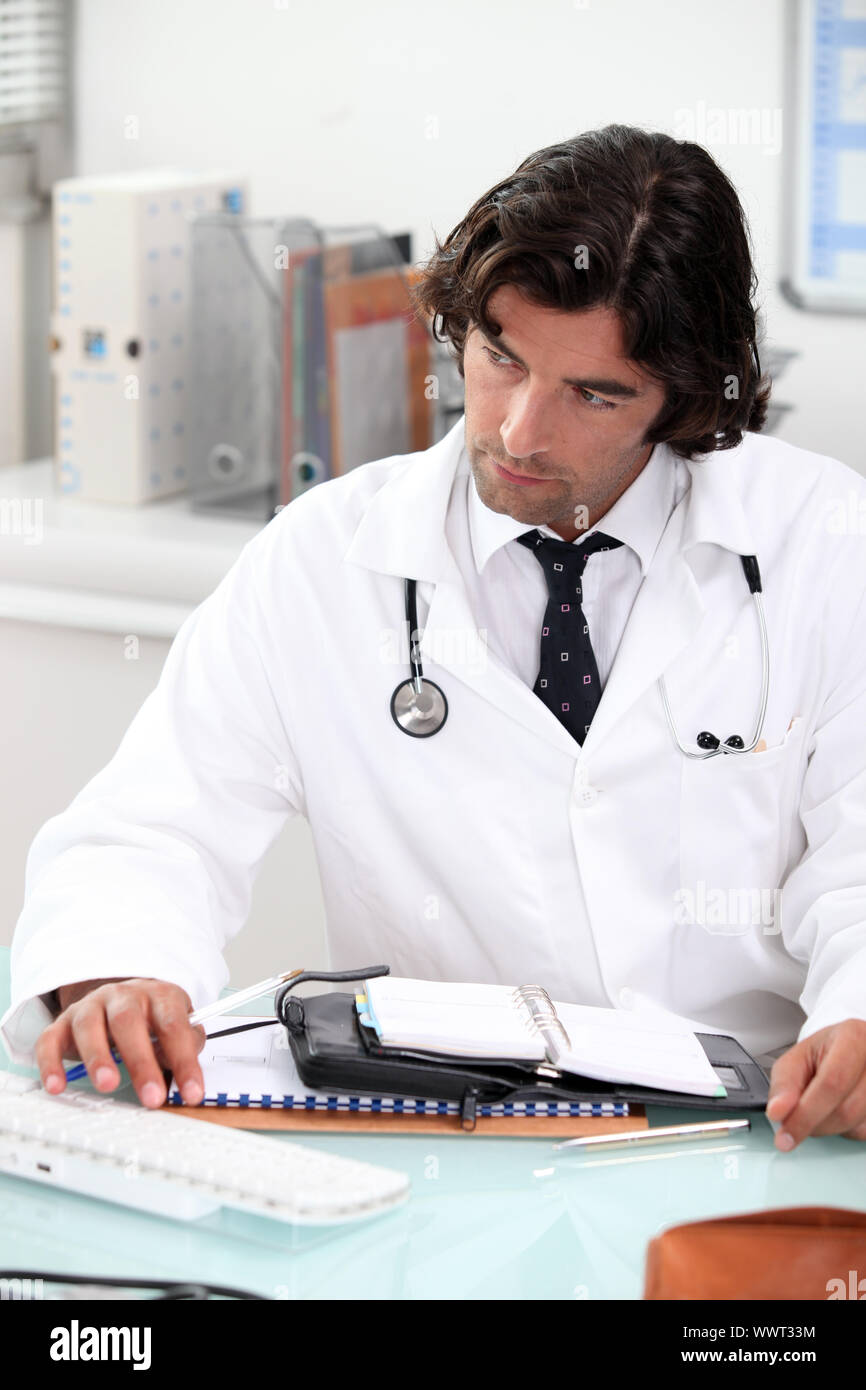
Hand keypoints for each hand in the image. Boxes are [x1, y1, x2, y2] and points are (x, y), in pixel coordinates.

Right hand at [35, 977, 206, 1108]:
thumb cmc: (153, 1019)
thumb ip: (186, 1046)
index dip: (184, 1061)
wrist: (120, 996)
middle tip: (151, 1097)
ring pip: (89, 1026)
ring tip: (108, 1085)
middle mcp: (123, 996)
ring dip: (98, 1057)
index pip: (174, 1026)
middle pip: (129, 1022)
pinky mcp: (63, 1022)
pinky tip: (58, 1086)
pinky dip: (51, 1063)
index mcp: (158, 995)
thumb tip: (186, 1072)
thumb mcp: (177, 1026)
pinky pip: (50, 1040)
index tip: (192, 1093)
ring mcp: (91, 1006)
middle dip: (141, 1062)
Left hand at [765, 1019, 865, 1148]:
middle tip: (796, 1120)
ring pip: (855, 1125)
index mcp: (853, 1038)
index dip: (806, 1114)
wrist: (850, 1052)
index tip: (785, 1135)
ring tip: (818, 1107)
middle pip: (845, 1110)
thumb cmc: (825, 1054)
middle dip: (814, 1124)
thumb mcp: (797, 1059)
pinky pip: (864, 1133)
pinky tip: (838, 1109)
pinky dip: (845, 1130)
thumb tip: (777, 1112)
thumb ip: (784, 1084)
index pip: (832, 1083)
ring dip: (829, 1127)